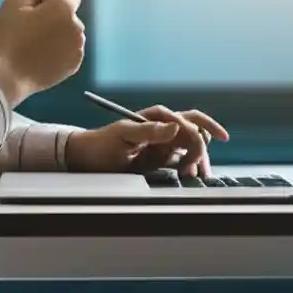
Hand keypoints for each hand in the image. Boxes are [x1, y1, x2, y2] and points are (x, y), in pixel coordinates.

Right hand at [0, 0, 84, 105]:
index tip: (32, 11)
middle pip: (69, 11)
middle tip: (30, 29)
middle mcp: (78, 26)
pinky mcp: (75, 63)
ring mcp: (78, 47)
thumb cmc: (8, 36)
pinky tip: (41, 56)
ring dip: (57, 32)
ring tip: (34, 44)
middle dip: (54, 15)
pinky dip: (59, 49)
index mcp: (65, 8)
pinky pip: (70, 47)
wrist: (7, 77)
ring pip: (70, 30)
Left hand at [67, 106, 228, 176]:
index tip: (195, 156)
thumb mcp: (124, 134)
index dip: (196, 135)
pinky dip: (191, 165)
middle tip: (202, 169)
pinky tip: (191, 175)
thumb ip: (150, 130)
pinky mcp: (162, 156)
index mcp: (157, 116)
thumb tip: (177, 126)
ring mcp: (164, 141)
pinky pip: (183, 157)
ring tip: (200, 175)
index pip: (185, 120)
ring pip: (192, 144)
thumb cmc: (103, 143)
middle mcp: (164, 126)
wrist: (89, 159)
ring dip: (200, 157)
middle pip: (194, 129)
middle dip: (203, 146)